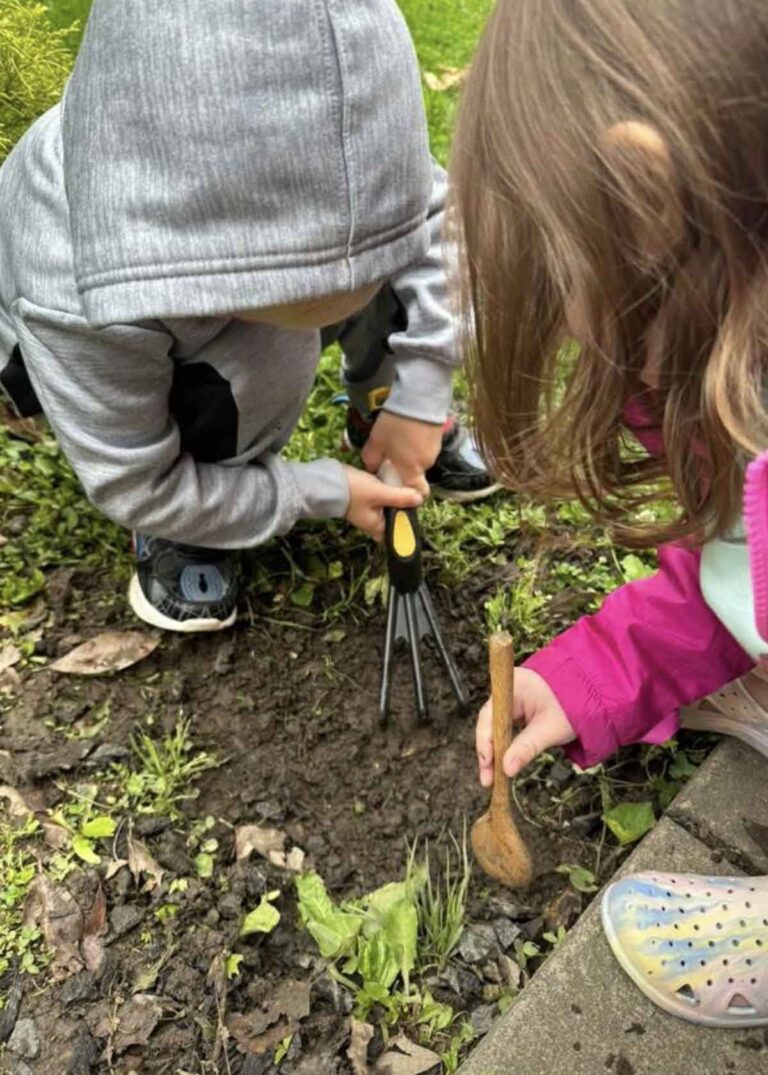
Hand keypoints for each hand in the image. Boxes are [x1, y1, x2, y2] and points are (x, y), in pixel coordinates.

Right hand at [343, 465, 422, 540]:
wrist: (328, 480)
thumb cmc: (351, 491)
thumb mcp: (379, 493)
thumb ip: (400, 497)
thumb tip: (419, 500)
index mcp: (377, 526)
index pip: (398, 532)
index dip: (408, 523)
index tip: (416, 510)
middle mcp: (373, 521)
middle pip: (396, 517)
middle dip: (404, 506)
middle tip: (412, 494)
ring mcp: (369, 510)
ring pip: (389, 505)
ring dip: (396, 496)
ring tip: (403, 485)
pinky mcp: (366, 499)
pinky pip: (382, 496)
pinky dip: (387, 490)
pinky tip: (390, 480)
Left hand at [361, 411, 441, 496]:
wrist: (418, 398)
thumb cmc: (395, 425)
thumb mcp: (376, 442)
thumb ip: (372, 459)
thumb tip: (372, 468)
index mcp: (411, 470)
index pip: (418, 493)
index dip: (410, 494)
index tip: (399, 488)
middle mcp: (426, 463)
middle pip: (415, 473)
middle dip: (403, 468)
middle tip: (390, 455)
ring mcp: (434, 449)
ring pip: (419, 458)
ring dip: (409, 453)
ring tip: (398, 437)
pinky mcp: (438, 436)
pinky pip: (424, 445)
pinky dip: (416, 442)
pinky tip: (407, 429)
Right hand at [475, 667, 576, 785]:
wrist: (595, 697)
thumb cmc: (574, 707)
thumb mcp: (550, 730)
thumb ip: (526, 748)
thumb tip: (506, 770)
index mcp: (513, 686)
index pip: (489, 715)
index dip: (485, 740)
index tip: (487, 763)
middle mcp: (508, 690)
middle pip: (489, 723)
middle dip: (488, 752)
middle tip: (487, 780)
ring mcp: (512, 699)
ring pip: (496, 729)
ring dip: (495, 753)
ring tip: (493, 778)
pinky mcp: (519, 710)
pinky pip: (506, 729)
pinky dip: (505, 747)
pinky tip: (503, 764)